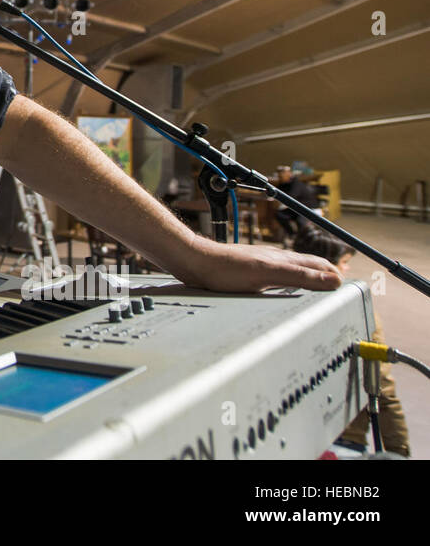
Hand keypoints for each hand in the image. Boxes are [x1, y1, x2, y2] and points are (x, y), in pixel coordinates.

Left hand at [180, 235, 342, 291]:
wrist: (195, 262)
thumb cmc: (226, 269)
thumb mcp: (267, 275)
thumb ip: (300, 277)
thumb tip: (333, 280)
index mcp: (283, 259)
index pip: (318, 266)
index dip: (335, 275)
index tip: (351, 287)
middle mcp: (275, 258)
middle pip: (308, 265)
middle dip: (327, 273)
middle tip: (341, 285)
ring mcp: (262, 263)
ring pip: (293, 268)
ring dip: (309, 276)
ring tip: (319, 284)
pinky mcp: (249, 270)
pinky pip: (277, 274)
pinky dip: (289, 280)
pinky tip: (281, 286)